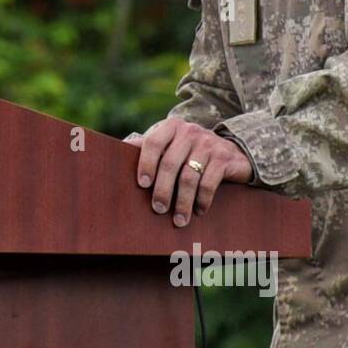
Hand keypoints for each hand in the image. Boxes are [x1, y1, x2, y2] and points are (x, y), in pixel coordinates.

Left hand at [123, 120, 253, 226]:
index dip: (146, 164)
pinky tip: (198, 211)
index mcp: (171, 127)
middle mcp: (190, 131)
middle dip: (163, 190)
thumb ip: (147, 147)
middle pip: (170, 163)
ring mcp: (209, 143)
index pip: (153, 143)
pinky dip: (202, 200)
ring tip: (179, 220)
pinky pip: (209, 182)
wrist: (233, 151)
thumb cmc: (191, 152)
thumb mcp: (171, 145)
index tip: (142, 185)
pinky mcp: (224, 158)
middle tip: (158, 210)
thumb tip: (114, 151)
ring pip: (189, 176)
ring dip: (183, 202)